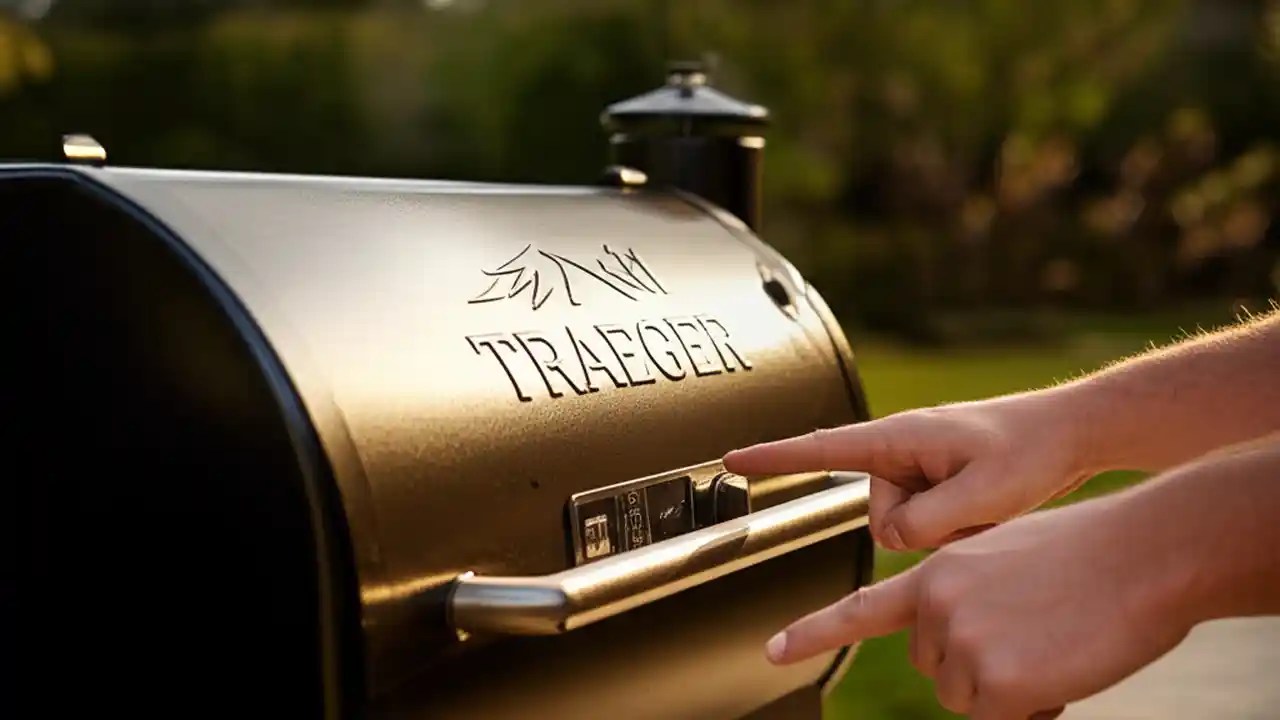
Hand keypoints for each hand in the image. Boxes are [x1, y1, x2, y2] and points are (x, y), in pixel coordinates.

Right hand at [724, 392, 1094, 549]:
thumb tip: (894, 537)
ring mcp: (920, 468)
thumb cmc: (1032, 452)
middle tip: (975, 506)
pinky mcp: (937, 483)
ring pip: (906, 528)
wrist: (1073, 434)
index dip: (773, 457)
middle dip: (925, 527)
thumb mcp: (984, 494)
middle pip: (881, 516)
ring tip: (988, 503)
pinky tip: (990, 507)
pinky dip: (958, 526)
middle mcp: (902, 451)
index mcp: (900, 438)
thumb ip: (927, 521)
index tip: (730, 459)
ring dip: (947, 528)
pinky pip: (928, 524)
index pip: (821, 448)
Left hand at [763, 497, 1192, 718]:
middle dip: (979, 667)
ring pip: (969, 698)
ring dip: (1006, 688)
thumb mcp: (1002, 558)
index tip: (772, 651)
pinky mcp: (993, 683)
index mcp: (934, 573)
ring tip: (1050, 643)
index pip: (861, 610)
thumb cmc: (1086, 555)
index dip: (813, 633)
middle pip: (936, 669)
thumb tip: (952, 642)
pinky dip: (1030, 709)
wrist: (1138, 553)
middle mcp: (934, 608)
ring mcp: (959, 644)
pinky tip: (1058, 669)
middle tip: (1033, 633)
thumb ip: (964, 593)